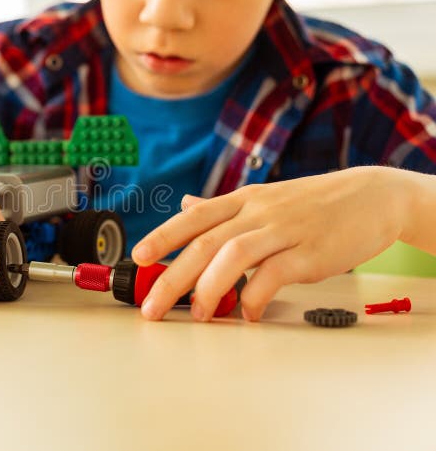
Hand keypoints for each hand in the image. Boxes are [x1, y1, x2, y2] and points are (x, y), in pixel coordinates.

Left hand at [131, 166, 408, 321]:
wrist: (372, 197)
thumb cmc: (313, 203)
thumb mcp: (264, 197)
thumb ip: (224, 208)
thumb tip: (187, 206)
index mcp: (243, 199)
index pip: (193, 217)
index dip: (163, 236)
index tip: (138, 258)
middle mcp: (257, 211)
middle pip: (204, 242)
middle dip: (172, 276)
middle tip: (152, 307)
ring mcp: (284, 230)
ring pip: (234, 254)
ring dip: (209, 287)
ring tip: (198, 314)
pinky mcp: (310, 252)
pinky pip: (274, 275)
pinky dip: (255, 296)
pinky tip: (248, 313)